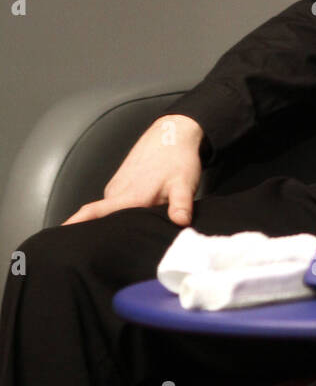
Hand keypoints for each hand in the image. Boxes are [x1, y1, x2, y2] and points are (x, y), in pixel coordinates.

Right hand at [62, 114, 204, 226]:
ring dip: (115, 223)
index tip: (62, 239)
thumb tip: (180, 221)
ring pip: (110, 212)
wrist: (172, 133)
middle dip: (98, 235)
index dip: (76, 225)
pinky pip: (115, 204)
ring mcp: (117, 187)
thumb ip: (181, 204)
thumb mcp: (184, 183)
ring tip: (128, 238)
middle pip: (100, 219)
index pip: (94, 213)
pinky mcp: (120, 184)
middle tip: (106, 253)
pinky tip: (134, 218)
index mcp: (129, 196)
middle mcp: (117, 192)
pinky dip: (121, 213)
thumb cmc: (177, 158)